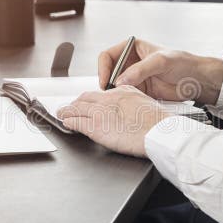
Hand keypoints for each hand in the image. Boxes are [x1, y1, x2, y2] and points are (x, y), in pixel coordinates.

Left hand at [57, 86, 171, 156]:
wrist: (160, 132)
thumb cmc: (159, 123)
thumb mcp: (146, 105)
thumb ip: (132, 105)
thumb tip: (128, 113)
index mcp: (123, 91)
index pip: (100, 93)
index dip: (91, 99)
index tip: (88, 104)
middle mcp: (109, 98)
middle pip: (85, 98)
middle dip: (76, 103)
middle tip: (70, 108)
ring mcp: (101, 112)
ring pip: (77, 108)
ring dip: (67, 111)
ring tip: (62, 114)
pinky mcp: (96, 126)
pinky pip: (76, 122)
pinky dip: (69, 122)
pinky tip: (66, 123)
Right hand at [98, 39, 222, 104]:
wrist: (197, 81)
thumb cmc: (183, 63)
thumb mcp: (161, 61)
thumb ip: (140, 70)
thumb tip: (121, 80)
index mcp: (132, 48)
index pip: (108, 56)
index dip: (103, 68)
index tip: (105, 81)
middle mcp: (131, 62)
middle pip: (108, 72)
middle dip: (107, 83)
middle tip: (110, 94)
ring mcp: (134, 77)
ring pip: (115, 86)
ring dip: (115, 93)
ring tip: (118, 100)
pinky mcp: (139, 91)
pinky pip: (125, 96)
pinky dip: (123, 100)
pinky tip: (127, 104)